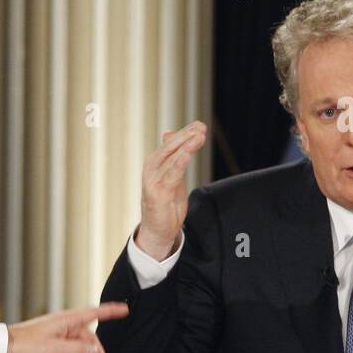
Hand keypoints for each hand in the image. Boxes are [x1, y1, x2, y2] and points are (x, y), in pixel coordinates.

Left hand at [5, 302, 128, 352]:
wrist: (6, 349)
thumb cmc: (26, 345)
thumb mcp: (56, 349)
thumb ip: (78, 348)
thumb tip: (95, 348)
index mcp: (67, 320)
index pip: (95, 313)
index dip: (111, 311)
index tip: (125, 309)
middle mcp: (65, 325)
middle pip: (91, 337)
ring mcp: (60, 334)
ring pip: (83, 345)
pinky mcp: (54, 343)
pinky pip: (74, 349)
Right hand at [136, 120, 206, 260]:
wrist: (157, 228)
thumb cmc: (165, 201)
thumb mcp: (170, 174)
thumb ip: (172, 155)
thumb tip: (169, 133)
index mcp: (155, 161)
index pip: (171, 142)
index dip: (185, 132)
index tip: (200, 124)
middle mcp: (152, 167)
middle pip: (171, 147)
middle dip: (186, 135)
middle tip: (201, 127)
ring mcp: (153, 180)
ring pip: (172, 158)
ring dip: (186, 146)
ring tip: (199, 136)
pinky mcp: (158, 192)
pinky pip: (171, 174)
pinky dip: (179, 162)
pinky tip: (187, 154)